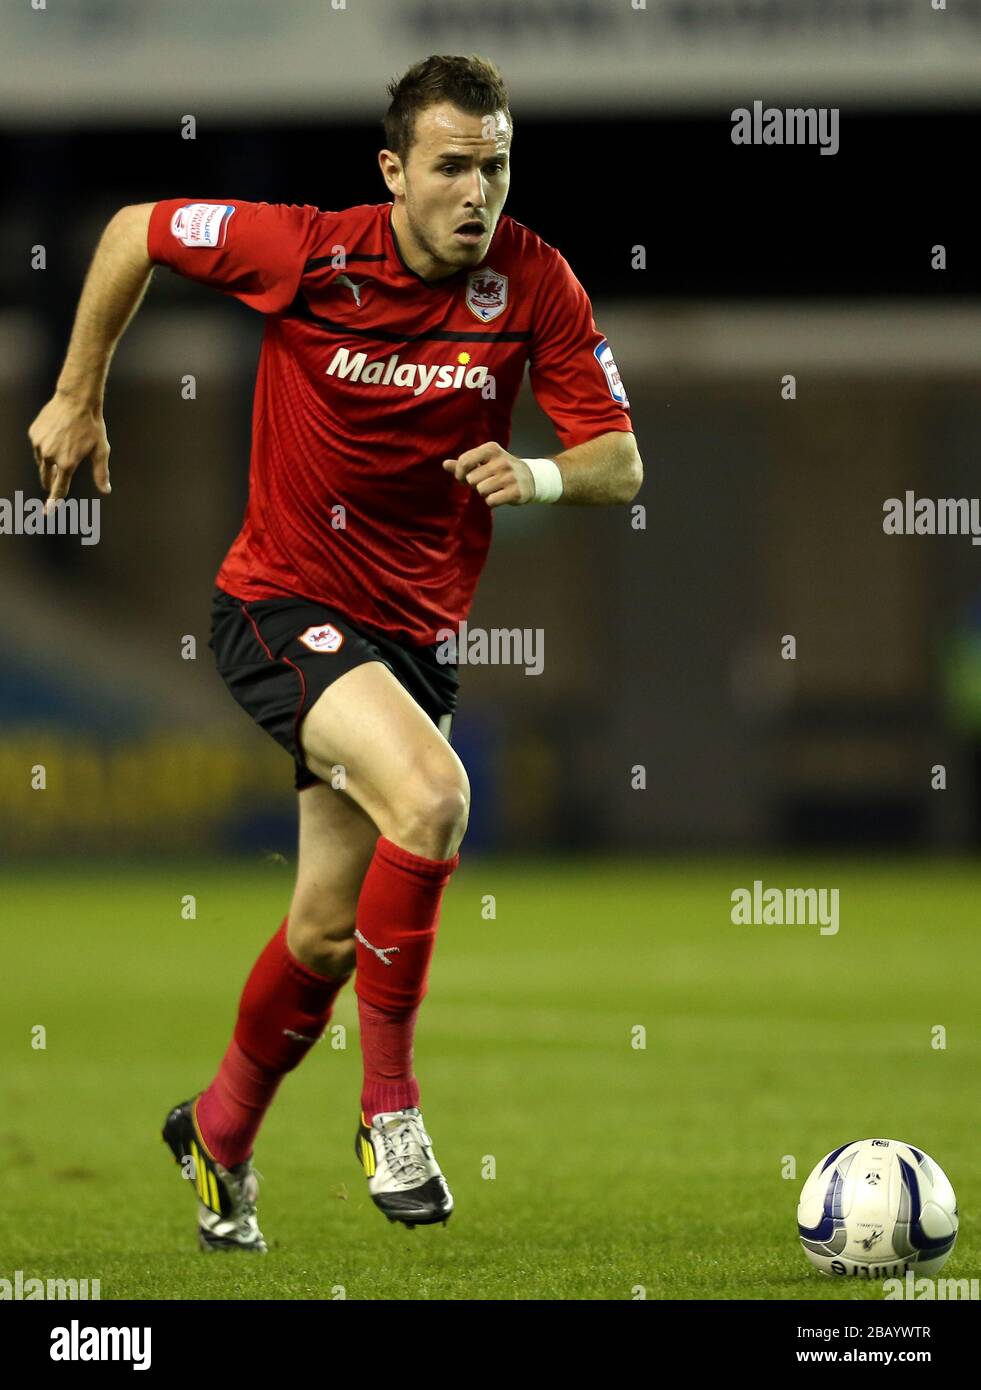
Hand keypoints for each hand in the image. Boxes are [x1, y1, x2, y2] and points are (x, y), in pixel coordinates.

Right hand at [28, 389, 110, 514]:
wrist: (76, 400)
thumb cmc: (92, 426)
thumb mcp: (101, 451)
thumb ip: (101, 473)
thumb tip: (106, 490)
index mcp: (67, 463)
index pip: (59, 489)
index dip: (54, 502)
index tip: (48, 513)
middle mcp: (50, 456)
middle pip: (47, 478)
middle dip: (52, 481)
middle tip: (58, 477)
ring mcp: (40, 444)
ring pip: (41, 462)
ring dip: (49, 463)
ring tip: (62, 450)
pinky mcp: (34, 434)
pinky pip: (38, 447)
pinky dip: (45, 447)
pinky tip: (56, 438)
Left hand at [442, 441, 533, 507]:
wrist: (530, 478)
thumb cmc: (499, 470)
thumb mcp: (483, 462)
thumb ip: (463, 464)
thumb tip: (444, 464)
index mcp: (492, 449)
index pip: (464, 462)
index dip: (459, 473)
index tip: (464, 477)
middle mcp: (502, 460)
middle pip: (471, 479)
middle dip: (475, 484)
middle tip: (487, 482)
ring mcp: (510, 476)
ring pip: (481, 490)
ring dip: (484, 493)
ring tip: (495, 488)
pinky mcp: (516, 491)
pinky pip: (491, 501)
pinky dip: (492, 501)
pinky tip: (501, 495)